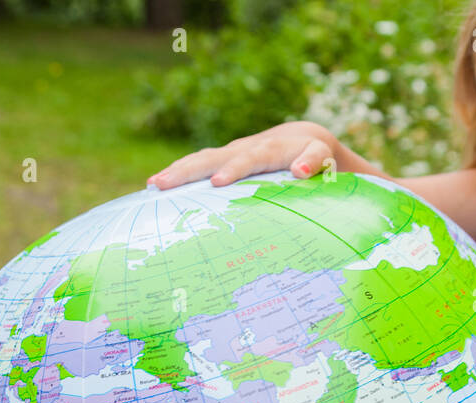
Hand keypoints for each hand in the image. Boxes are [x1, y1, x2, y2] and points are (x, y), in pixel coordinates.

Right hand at [146, 121, 341, 188]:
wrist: (303, 141)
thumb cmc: (315, 156)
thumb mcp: (323, 156)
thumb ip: (315, 161)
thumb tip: (301, 171)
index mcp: (269, 149)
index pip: (249, 158)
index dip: (234, 169)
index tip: (217, 183)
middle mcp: (244, 148)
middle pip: (213, 156)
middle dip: (188, 170)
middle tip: (163, 184)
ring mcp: (230, 154)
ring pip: (200, 159)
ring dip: (177, 171)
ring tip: (153, 184)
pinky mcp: (223, 161)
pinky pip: (198, 167)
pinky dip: (179, 175)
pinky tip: (156, 187)